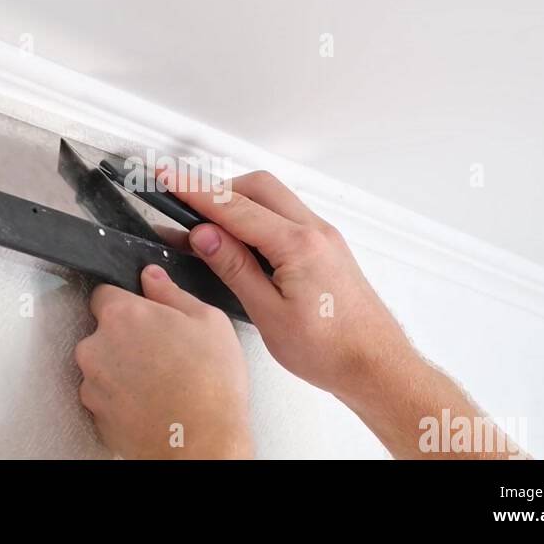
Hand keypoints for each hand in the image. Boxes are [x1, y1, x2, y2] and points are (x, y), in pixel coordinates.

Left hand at [76, 265, 252, 458]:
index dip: (127, 302)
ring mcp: (92, 384)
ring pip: (103, 366)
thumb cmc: (210, 384)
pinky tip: (152, 402)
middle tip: (162, 351)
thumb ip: (171, 293)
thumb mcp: (207, 321)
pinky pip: (105, 397)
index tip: (145, 315)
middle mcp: (96, 347)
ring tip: (161, 382)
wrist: (202, 444)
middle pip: (102, 332)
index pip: (105, 293)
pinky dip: (122, 398)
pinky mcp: (95, 415)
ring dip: (123, 369)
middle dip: (126, 338)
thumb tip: (152, 276)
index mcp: (122, 316)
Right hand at [168, 170, 414, 400]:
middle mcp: (315, 232)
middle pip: (258, 188)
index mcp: (298, 245)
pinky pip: (288, 218)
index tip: (168, 177)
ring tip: (210, 232)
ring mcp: (324, 238)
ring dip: (240, 205)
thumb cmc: (330, 350)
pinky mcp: (327, 248)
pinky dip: (260, 220)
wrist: (376, 366)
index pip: (235, 207)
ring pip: (274, 200)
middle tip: (186, 208)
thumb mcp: (268, 313)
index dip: (195, 191)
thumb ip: (234, 268)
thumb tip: (205, 234)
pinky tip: (243, 245)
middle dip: (219, 191)